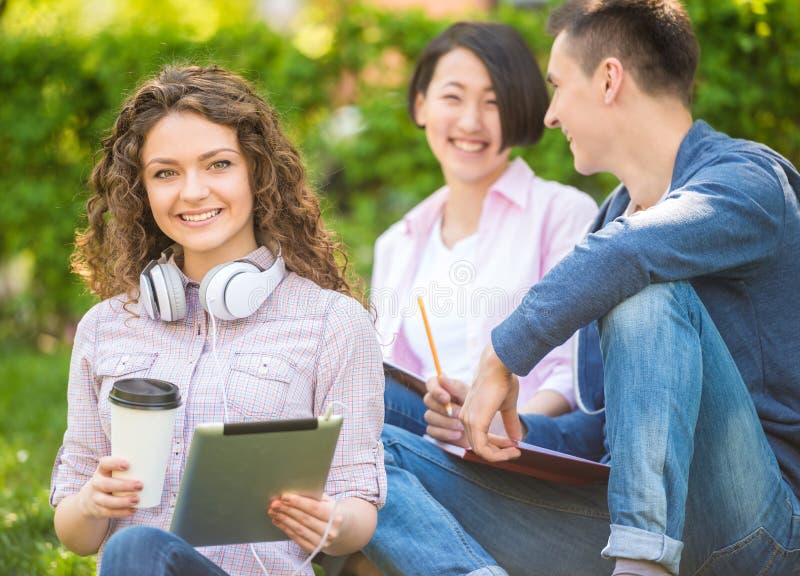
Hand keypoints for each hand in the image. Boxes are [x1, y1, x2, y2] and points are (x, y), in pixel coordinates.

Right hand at [78, 456, 140, 519]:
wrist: (89, 499)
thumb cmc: (112, 480)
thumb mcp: (115, 472)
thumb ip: (132, 467)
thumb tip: (162, 459)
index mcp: (102, 470)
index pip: (104, 464)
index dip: (114, 463)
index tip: (128, 465)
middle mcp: (96, 483)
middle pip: (106, 484)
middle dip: (123, 485)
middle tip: (140, 485)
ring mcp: (95, 498)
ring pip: (106, 501)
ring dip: (122, 501)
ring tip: (137, 499)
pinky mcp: (98, 510)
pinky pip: (108, 513)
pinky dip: (121, 512)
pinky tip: (133, 510)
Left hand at [268, 493, 341, 552]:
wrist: (344, 531)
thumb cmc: (332, 511)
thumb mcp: (329, 501)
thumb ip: (315, 496)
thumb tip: (295, 490)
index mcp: (335, 516)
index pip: (314, 508)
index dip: (298, 502)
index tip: (284, 496)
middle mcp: (330, 531)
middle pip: (304, 519)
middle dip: (287, 510)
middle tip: (274, 503)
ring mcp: (322, 542)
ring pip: (298, 529)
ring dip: (283, 519)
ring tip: (273, 511)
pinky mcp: (314, 549)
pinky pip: (297, 538)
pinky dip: (285, 528)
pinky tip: (278, 521)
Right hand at [423, 375, 468, 446]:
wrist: (481, 428)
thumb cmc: (475, 408)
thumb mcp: (469, 396)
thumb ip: (456, 387)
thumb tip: (441, 377)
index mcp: (443, 387)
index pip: (431, 383)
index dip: (436, 390)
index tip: (447, 399)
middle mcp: (435, 400)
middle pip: (428, 400)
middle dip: (444, 408)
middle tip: (460, 415)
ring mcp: (432, 415)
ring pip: (429, 416)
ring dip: (446, 422)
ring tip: (462, 426)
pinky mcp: (433, 430)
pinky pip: (431, 431)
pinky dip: (445, 433)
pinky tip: (458, 434)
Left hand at [461, 343, 521, 461]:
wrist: (498, 367)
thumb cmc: (502, 381)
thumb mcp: (507, 406)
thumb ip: (509, 422)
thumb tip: (517, 439)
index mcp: (470, 416)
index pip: (479, 440)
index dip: (497, 447)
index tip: (513, 445)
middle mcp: (466, 420)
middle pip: (480, 448)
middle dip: (499, 452)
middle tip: (515, 450)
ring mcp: (469, 422)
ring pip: (481, 452)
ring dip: (500, 455)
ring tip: (516, 450)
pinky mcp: (476, 423)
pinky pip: (483, 450)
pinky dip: (498, 455)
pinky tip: (513, 449)